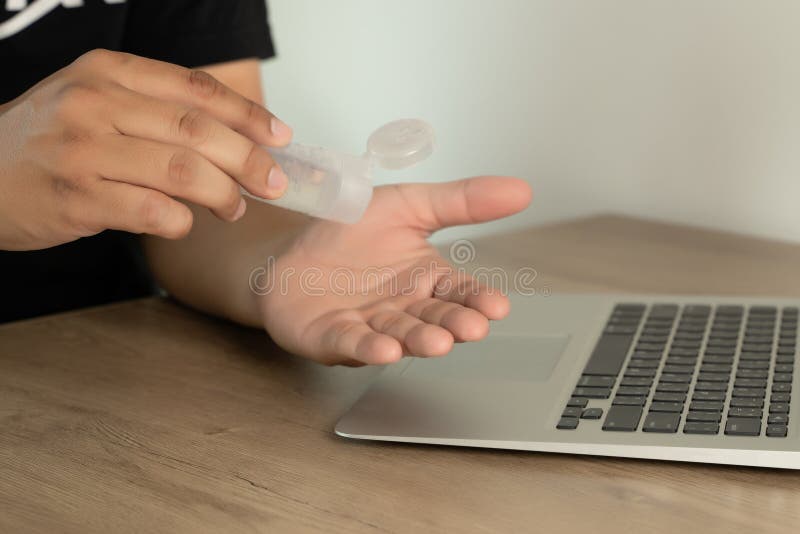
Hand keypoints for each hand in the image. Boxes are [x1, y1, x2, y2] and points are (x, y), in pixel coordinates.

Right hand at [0, 49, 291, 250]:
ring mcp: (81, 150)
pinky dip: (182, 221)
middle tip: (274, 183)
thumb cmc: (50, 141)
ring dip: (222, 194)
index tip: (281, 136)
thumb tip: (238, 140)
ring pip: (181, 171)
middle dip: (248, 160)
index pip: (195, 88)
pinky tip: (184, 223)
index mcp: (107, 71)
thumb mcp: (95, 102)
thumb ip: (156, 111)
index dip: (247, 114)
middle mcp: (94, 103)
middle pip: (197, 130)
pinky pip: (153, 211)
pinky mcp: (75, 198)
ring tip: (234, 208)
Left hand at [259, 176, 531, 365]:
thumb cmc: (350, 231)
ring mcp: (370, 325)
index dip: (478, 300)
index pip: (460, 291)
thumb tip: (521, 190)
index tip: (497, 307)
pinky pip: (353, 343)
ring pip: (400, 334)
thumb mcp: (408, 204)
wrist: (289, 248)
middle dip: (454, 325)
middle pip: (435, 318)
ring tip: (437, 343)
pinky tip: (386, 350)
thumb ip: (460, 201)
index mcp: (426, 278)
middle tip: (472, 328)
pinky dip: (370, 348)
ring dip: (418, 341)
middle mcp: (404, 307)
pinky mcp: (333, 337)